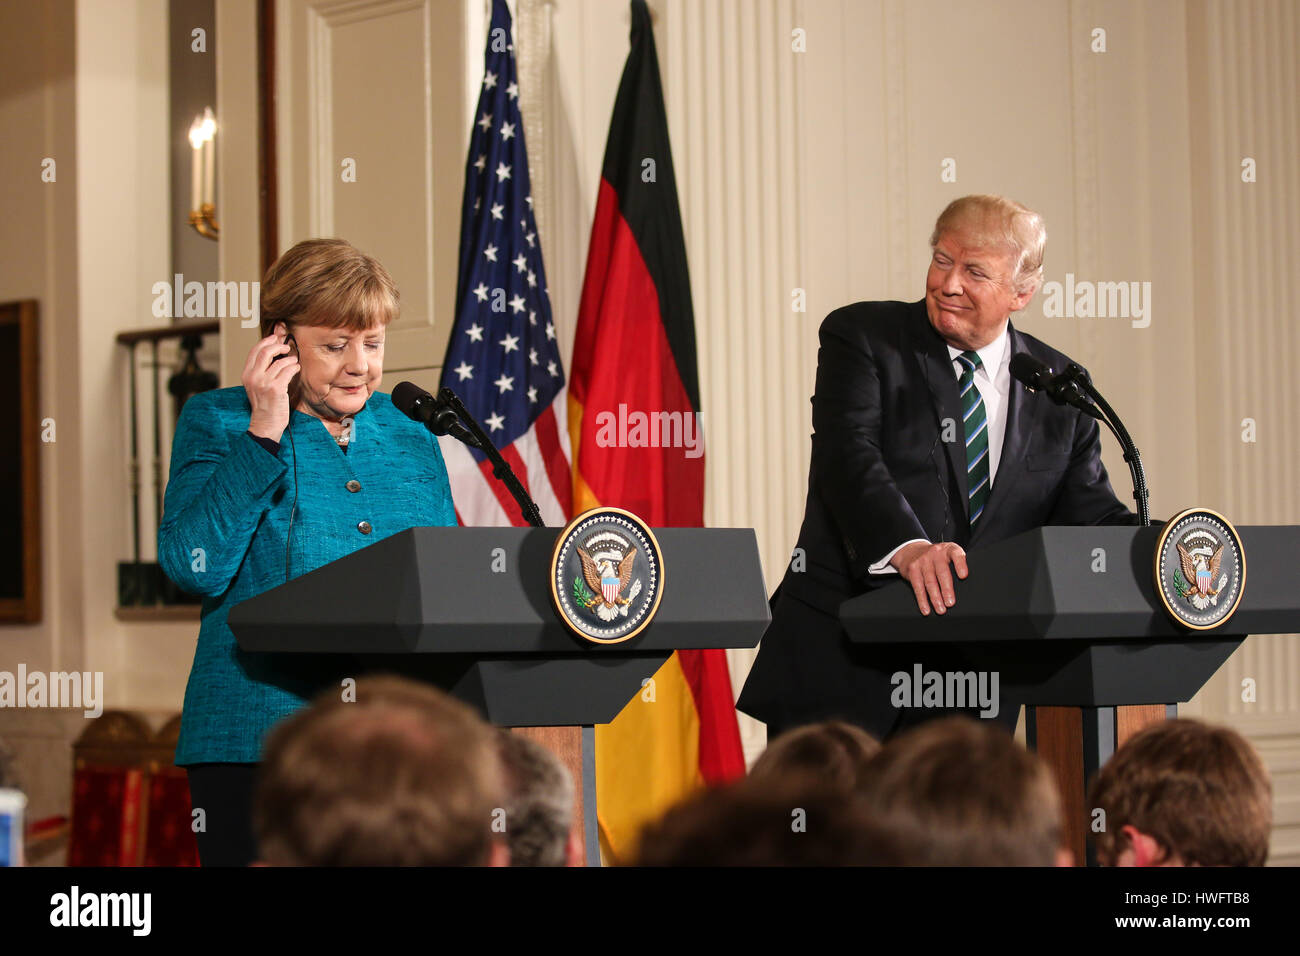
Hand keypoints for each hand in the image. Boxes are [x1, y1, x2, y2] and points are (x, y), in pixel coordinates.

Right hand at [243, 322, 298, 441]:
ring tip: (293, 362)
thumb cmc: (265, 405)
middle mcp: (253, 377)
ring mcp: (264, 383)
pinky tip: (296, 369)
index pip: (254, 351)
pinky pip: (288, 371)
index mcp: (246, 374)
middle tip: (286, 346)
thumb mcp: (257, 385)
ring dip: (290, 359)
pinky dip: (294, 367)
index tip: (275, 337)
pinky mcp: (276, 389)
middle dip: (278, 346)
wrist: (265, 424)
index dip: (266, 341)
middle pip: (265, 352)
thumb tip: (274, 351)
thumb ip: (262, 370)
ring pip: (279, 362)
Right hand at [890, 541, 968, 615]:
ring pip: (930, 582)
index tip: (963, 576)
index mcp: (948, 549)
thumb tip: (965, 586)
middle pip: (942, 573)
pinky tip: (926, 608)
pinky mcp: (912, 569)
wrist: (911, 550)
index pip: (956, 554)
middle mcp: (935, 553)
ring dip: (935, 598)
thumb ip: (956, 565)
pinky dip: (922, 600)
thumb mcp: (946, 554)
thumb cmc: (935, 557)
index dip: (960, 564)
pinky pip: (918, 587)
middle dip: (947, 589)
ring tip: (941, 609)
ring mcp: (922, 561)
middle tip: (950, 603)